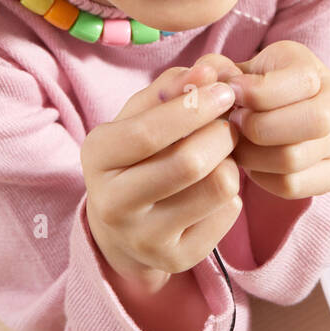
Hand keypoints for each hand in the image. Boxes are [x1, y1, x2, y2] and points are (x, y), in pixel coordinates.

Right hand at [80, 53, 244, 292]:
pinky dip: (232, 194)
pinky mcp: (176, 260)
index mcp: (97, 158)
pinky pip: (228, 216)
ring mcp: (144, 239)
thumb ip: (172, 87)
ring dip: (231, 162)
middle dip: (221, 134)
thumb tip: (210, 70)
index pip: (148, 132)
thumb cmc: (138, 154)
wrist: (124, 226)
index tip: (225, 91)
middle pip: (188, 163)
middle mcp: (113, 205)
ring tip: (223, 155)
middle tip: (230, 124)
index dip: (193, 108)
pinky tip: (214, 190)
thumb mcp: (141, 115)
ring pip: (217, 189)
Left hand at [227, 40, 329, 200]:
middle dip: (262, 127)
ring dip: (255, 154)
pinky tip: (252, 162)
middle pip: (315, 122)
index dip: (258, 92)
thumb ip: (216, 69)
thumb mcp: (231, 68)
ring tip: (238, 143)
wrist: (269, 110)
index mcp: (314, 67)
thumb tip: (216, 81)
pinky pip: (294, 185)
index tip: (231, 94)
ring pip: (297, 159)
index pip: (304, 82)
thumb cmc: (247, 87)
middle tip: (236, 123)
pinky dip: (263, 178)